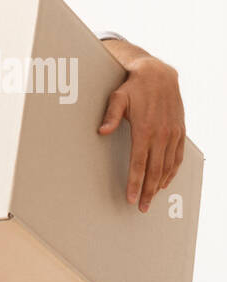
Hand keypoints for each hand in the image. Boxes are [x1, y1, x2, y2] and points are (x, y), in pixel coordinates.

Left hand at [98, 53, 185, 212]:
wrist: (159, 75)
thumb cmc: (134, 87)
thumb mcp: (118, 98)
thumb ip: (110, 116)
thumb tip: (101, 131)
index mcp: (144, 130)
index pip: (138, 164)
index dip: (134, 183)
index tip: (130, 198)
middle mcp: (161, 134)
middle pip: (154, 170)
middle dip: (147, 191)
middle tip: (140, 207)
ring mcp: (172, 134)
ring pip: (167, 166)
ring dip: (159, 184)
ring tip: (151, 198)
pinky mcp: (179, 131)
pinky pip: (178, 156)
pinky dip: (172, 171)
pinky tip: (165, 181)